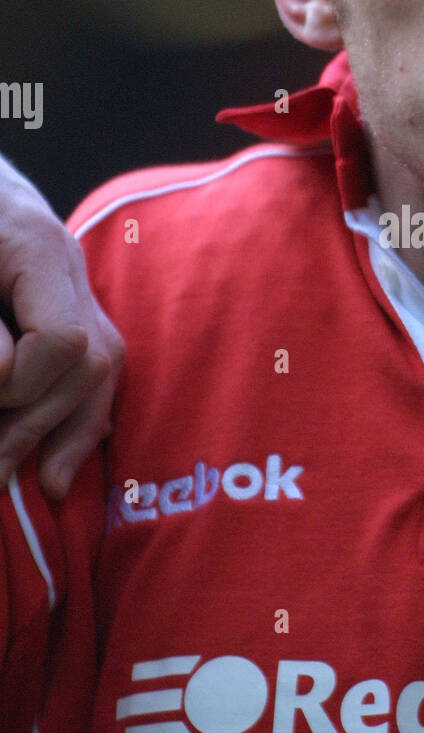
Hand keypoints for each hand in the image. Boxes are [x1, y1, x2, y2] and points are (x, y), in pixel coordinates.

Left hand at [0, 157, 123, 498]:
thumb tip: (4, 374)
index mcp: (37, 246)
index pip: (66, 340)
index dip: (22, 381)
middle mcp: (70, 266)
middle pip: (94, 363)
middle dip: (40, 423)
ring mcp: (77, 283)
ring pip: (106, 369)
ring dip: (68, 434)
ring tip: (37, 486)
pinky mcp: (69, 302)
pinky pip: (96, 367)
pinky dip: (77, 420)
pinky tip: (56, 467)